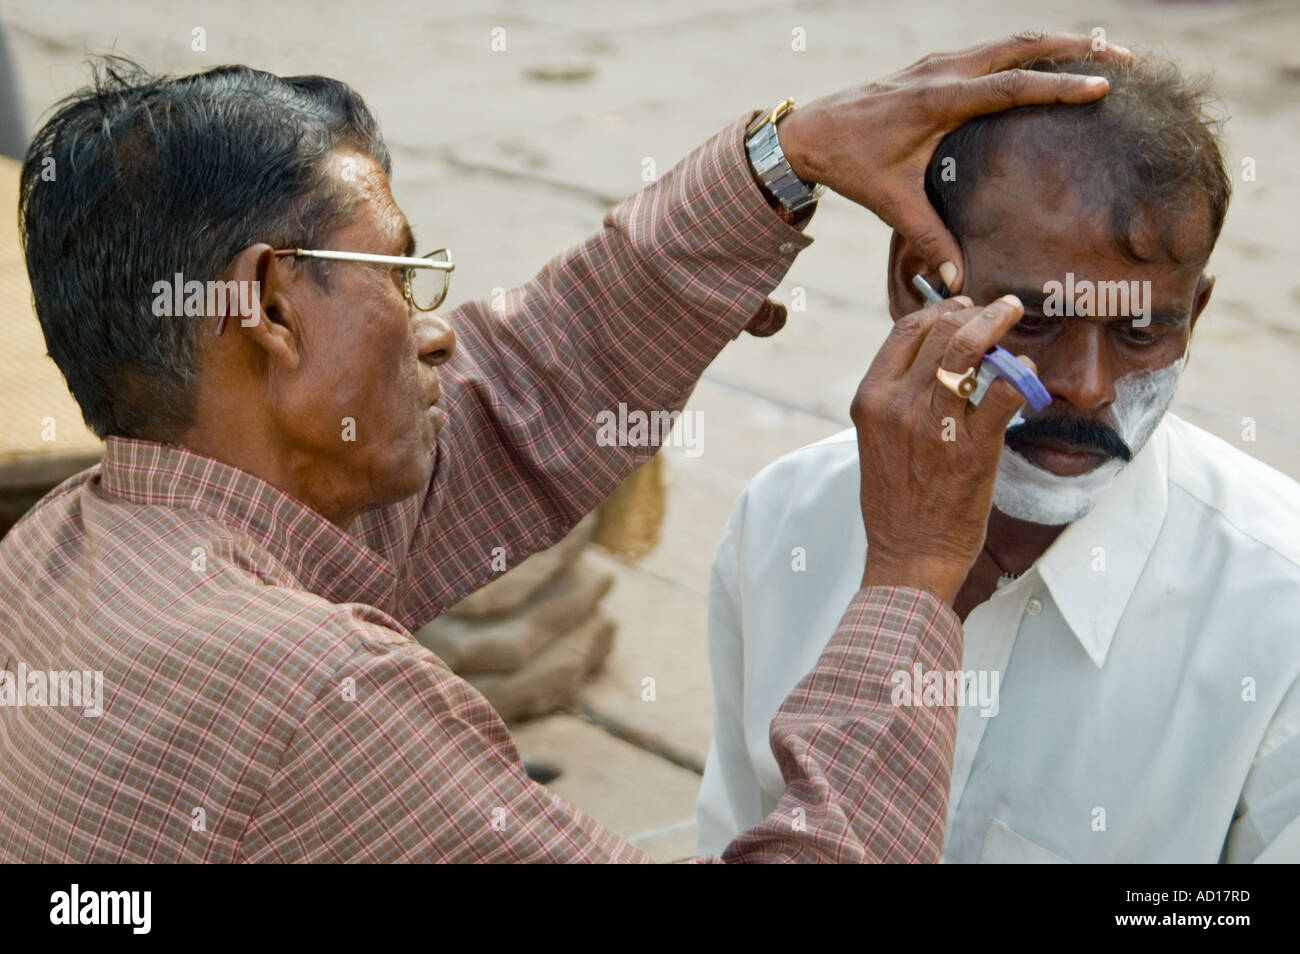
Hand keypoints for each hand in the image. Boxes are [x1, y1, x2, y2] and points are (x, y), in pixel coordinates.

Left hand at [777, 31, 1132, 291]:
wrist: (809, 131)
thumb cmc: (850, 164)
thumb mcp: (891, 204)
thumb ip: (929, 239)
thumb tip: (960, 281)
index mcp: (937, 100)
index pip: (1011, 86)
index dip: (1059, 83)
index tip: (1103, 84)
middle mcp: (943, 71)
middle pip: (1021, 45)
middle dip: (1076, 47)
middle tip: (1125, 57)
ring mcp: (940, 62)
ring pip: (1009, 40)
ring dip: (1056, 43)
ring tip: (1103, 53)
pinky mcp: (937, 65)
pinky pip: (993, 49)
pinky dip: (1029, 51)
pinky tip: (1052, 63)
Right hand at [852, 295, 1034, 604]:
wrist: (908, 554)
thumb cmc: (897, 500)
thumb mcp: (878, 439)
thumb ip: (898, 397)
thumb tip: (935, 356)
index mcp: (871, 400)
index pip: (906, 331)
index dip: (940, 309)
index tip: (964, 307)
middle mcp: (897, 406)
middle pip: (941, 331)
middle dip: (976, 311)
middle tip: (1000, 310)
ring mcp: (934, 426)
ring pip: (968, 349)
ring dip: (997, 324)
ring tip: (1012, 316)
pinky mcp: (971, 449)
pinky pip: (1003, 394)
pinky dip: (1020, 374)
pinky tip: (1025, 372)